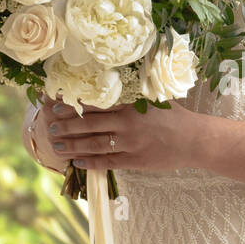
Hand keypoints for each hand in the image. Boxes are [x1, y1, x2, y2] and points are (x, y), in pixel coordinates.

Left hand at [41, 93, 201, 172]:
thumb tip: (107, 80)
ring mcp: (130, 143)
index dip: (73, 104)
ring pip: (93, 144)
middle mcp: (128, 123)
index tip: (56, 104)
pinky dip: (90, 162)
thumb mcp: (154, 96)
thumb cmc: (174, 116)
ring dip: (72, 145)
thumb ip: (132, 92)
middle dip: (66, 125)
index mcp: (131, 104)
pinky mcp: (134, 161)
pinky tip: (77, 161)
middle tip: (50, 126)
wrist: (194, 140)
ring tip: (57, 145)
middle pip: (89, 124)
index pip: (95, 103)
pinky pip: (107, 162)